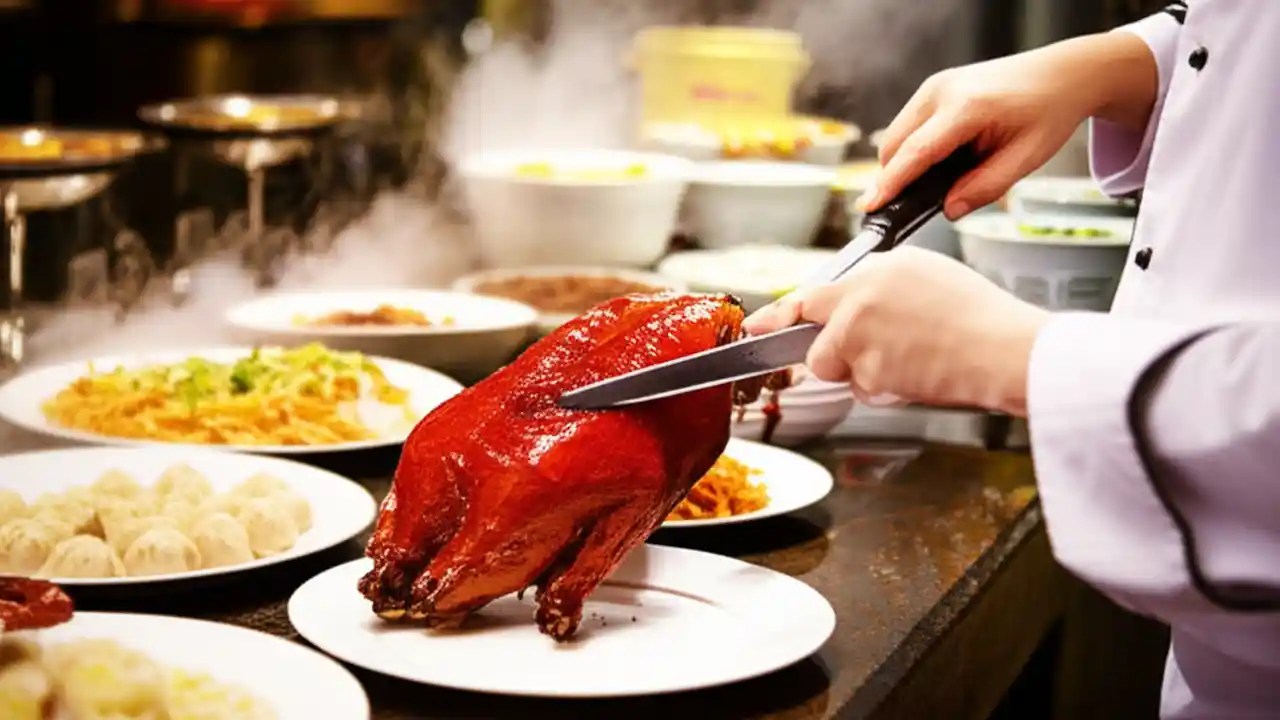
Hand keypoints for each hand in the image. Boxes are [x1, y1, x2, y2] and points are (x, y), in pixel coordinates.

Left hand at [743, 247, 1049, 415]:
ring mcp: (858, 334)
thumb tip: (852, 307)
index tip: (754, 327)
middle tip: (868, 354)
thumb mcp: (928, 277)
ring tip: (912, 360)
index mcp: (875, 271)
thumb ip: (880, 288)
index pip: (811, 295)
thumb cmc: (981, 318)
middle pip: (815, 339)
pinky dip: (887, 389)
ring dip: (863, 373)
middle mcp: (858, 297)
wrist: (1006, 349)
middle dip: (832, 355)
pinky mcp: (866, 370)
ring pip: (837, 368)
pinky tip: (920, 373)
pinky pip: (864, 390)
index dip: (778, 315)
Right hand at [864, 32, 1158, 218]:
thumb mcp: (1025, 158)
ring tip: (931, 186)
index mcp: (967, 107)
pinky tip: (935, 164)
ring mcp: (934, 86)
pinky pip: (907, 126)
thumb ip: (985, 188)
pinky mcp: (933, 89)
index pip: (917, 152)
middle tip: (904, 210)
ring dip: (902, 164)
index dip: (891, 183)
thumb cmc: (1047, 112)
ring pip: (896, 136)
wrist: (1060, 74)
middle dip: (893, 179)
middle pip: (895, 145)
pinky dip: (911, 150)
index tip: (870, 207)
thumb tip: (948, 210)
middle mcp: (942, 91)